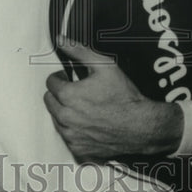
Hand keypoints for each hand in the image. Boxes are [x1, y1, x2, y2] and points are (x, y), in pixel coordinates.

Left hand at [44, 36, 183, 161]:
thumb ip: (79, 51)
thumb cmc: (124, 96)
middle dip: (60, 94)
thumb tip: (61, 41)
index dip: (61, 78)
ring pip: (56, 120)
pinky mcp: (79, 151)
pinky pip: (68, 139)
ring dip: (65, 113)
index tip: (70, 79)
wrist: (142, 126)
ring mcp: (71, 137)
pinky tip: (89, 125)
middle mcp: (65, 118)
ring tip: (85, 108)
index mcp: (68, 96)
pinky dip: (75, 132)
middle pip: (49, 101)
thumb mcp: (104, 66)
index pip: (50, 83)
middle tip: (78, 92)